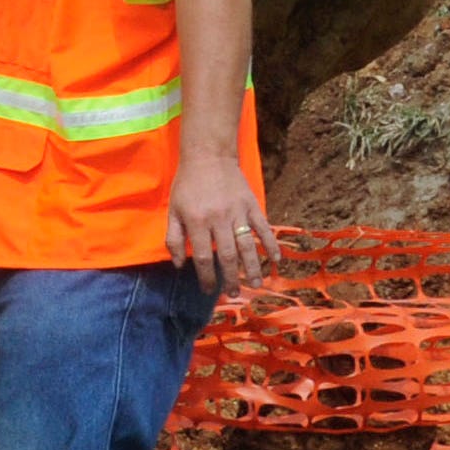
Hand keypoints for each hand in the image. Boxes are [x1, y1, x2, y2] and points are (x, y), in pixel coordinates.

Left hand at [167, 161, 279, 299]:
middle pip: (228, 256)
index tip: (209, 290)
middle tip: (234, 294)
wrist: (208, 155)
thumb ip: (174, 238)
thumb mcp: (173, 210)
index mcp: (197, 222)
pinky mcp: (252, 205)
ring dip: (252, 268)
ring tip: (255, 286)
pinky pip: (264, 228)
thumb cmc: (187, 185)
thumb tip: (179, 264)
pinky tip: (276, 260)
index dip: (206, 277)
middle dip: (231, 279)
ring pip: (247, 246)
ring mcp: (238, 213)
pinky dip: (271, 244)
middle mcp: (219, 219)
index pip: (203, 257)